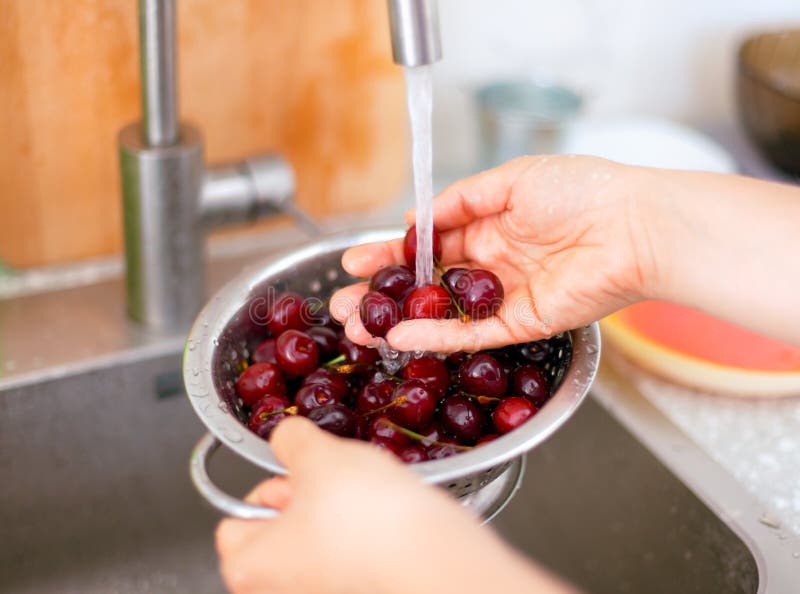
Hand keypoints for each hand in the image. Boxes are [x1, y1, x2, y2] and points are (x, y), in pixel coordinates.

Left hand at [216, 417, 571, 593]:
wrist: (440, 569)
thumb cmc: (368, 521)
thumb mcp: (320, 456)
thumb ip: (291, 440)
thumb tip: (285, 435)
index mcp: (248, 566)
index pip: (235, 518)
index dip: (272, 486)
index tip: (303, 475)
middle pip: (282, 530)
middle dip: (311, 500)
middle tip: (341, 484)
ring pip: (323, 543)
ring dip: (344, 516)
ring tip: (373, 501)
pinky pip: (356, 561)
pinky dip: (369, 541)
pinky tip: (392, 524)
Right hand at [331, 155, 656, 351]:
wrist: (634, 226)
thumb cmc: (582, 190)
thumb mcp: (511, 178)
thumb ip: (460, 199)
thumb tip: (415, 217)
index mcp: (490, 226)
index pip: (428, 246)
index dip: (391, 255)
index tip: (355, 261)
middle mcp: (492, 265)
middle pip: (427, 285)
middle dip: (384, 295)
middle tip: (344, 304)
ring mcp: (504, 297)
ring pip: (440, 315)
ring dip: (397, 322)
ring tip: (355, 327)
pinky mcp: (521, 325)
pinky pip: (470, 334)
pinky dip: (433, 337)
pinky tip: (398, 336)